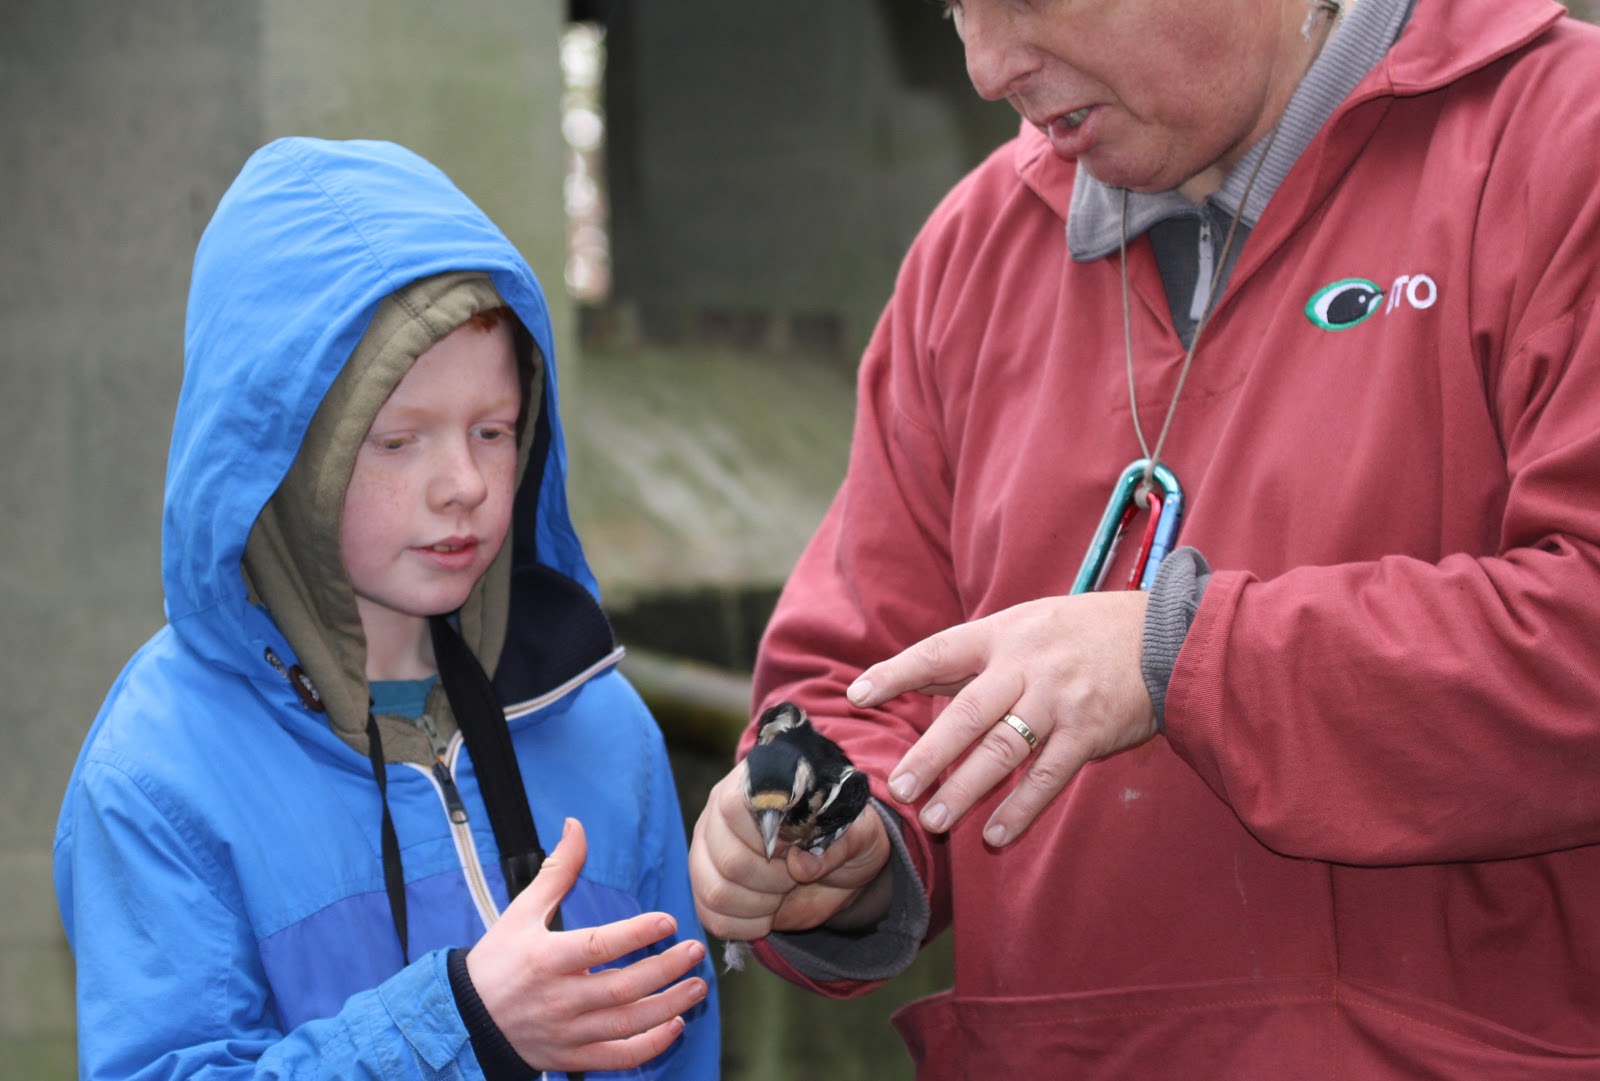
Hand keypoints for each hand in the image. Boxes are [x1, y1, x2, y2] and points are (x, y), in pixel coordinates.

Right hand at [465, 818, 708, 1073]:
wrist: (465, 1020)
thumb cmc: (497, 962)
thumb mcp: (520, 912)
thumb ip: (557, 871)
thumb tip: (576, 826)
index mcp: (546, 959)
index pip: (598, 946)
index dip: (635, 934)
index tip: (668, 920)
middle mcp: (559, 998)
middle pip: (621, 988)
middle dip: (665, 970)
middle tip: (695, 951)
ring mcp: (567, 1032)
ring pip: (626, 1024)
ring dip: (668, 1006)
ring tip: (697, 986)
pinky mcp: (572, 1057)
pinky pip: (617, 1058)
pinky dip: (649, 1046)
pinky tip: (674, 1025)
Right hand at [689, 763, 891, 942]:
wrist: (837, 870)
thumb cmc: (846, 841)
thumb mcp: (861, 837)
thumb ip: (840, 844)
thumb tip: (801, 865)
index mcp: (758, 782)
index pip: (736, 807)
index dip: (770, 838)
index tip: (797, 849)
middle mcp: (721, 810)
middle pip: (729, 858)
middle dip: (773, 880)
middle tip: (795, 876)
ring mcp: (707, 847)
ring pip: (716, 891)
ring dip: (759, 904)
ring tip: (781, 892)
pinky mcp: (704, 882)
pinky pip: (710, 915)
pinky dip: (745, 924)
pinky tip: (767, 912)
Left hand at [848, 591, 1155, 846]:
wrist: (1166, 635)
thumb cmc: (1085, 632)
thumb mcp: (1027, 624)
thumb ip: (976, 656)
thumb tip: (918, 679)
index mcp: (1003, 634)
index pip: (939, 652)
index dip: (896, 672)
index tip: (857, 694)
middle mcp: (1026, 666)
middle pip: (967, 714)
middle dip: (929, 753)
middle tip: (898, 787)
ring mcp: (1059, 701)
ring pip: (1002, 751)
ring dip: (966, 789)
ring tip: (934, 819)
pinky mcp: (1089, 733)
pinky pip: (1047, 777)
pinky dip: (1020, 809)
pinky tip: (994, 835)